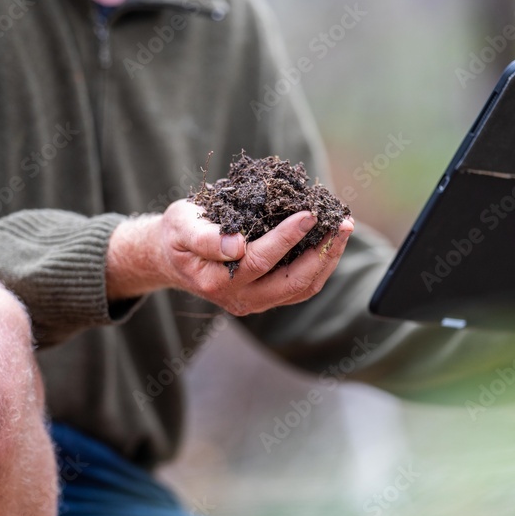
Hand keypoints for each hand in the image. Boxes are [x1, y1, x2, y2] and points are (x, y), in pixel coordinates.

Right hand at [106, 200, 354, 315]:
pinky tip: (330, 241)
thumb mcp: (181, 225)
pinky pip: (300, 287)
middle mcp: (239, 298)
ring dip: (327, 260)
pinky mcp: (266, 297)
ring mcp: (255, 302)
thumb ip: (204, 237)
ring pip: (302, 288)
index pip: (261, 259)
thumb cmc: (177, 234)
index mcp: (217, 280)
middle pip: (292, 282)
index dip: (288, 236)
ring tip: (343, 229)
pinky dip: (320, 265)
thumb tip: (237, 247)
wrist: (172, 256)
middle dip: (322, 252)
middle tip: (342, 223)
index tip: (309, 213)